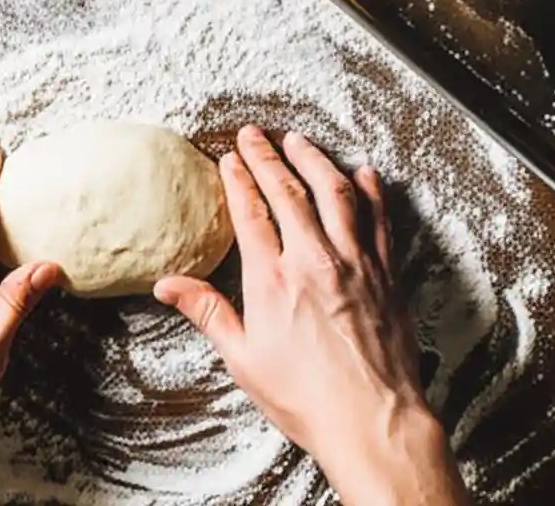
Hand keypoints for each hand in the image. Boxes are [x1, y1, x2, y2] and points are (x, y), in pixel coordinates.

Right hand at [155, 126, 468, 505]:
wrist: (372, 421)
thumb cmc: (307, 398)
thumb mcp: (243, 358)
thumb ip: (208, 312)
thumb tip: (168, 285)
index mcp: (273, 281)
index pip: (251, 213)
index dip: (238, 180)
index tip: (230, 159)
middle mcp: (315, 261)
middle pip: (289, 191)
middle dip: (268, 156)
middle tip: (255, 135)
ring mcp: (355, 263)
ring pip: (335, 193)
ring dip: (315, 160)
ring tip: (299, 140)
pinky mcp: (386, 274)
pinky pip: (378, 218)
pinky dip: (370, 191)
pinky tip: (363, 174)